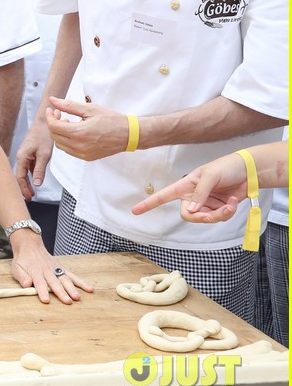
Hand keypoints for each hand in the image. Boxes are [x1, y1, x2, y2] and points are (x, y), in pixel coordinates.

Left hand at [7, 232, 92, 303]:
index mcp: (35, 272)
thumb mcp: (16, 267)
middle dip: (61, 293)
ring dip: (72, 288)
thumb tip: (26, 285)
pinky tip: (89, 289)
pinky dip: (81, 282)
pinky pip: (73, 275)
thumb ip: (21, 276)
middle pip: (55, 283)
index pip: (39, 283)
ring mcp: (56, 269)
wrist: (30, 245)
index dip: (42, 291)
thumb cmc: (22, 260)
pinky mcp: (62, 268)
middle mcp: (47, 271)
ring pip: (65, 279)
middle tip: (68, 302)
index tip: (46, 300)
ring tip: (78, 297)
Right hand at [14, 117, 54, 199]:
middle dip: (25, 187)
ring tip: (33, 192)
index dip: (24, 188)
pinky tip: (37, 178)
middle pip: (20, 176)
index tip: (29, 197)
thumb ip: (40, 170)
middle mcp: (21, 156)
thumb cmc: (44, 135)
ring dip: (28, 181)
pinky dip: (32, 174)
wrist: (46, 121)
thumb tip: (37, 184)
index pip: (20, 177)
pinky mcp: (30, 153)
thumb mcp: (44, 155)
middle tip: (30, 198)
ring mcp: (26, 155)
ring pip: (25, 172)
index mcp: (22, 157)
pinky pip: (29, 166)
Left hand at [45, 97, 129, 160]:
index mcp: (79, 133)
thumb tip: (52, 100)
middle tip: (60, 113)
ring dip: (59, 133)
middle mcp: (79, 146)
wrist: (129, 134)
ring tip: (68, 122)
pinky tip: (75, 132)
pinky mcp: (87, 157)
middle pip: (54, 136)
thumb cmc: (112, 119)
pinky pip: (69, 150)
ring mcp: (83, 154)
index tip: (51, 109)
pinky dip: (67, 141)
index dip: (49, 116)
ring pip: (60, 145)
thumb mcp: (90, 109)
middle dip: (53, 124)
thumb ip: (69, 105)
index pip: (53, 126)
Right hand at [132, 153, 247, 223]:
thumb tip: (191, 211)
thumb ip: (199, 194)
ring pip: (205, 218)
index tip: (135, 210)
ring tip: (229, 204)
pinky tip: (232, 202)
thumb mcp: (210, 176)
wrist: (249, 172)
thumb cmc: (227, 167)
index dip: (149, 203)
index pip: (163, 195)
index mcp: (186, 185)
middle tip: (213, 215)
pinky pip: (218, 218)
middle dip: (202, 217)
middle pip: (188, 215)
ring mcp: (206, 204)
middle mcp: (193, 196)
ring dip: (219, 215)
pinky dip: (227, 213)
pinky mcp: (218, 208)